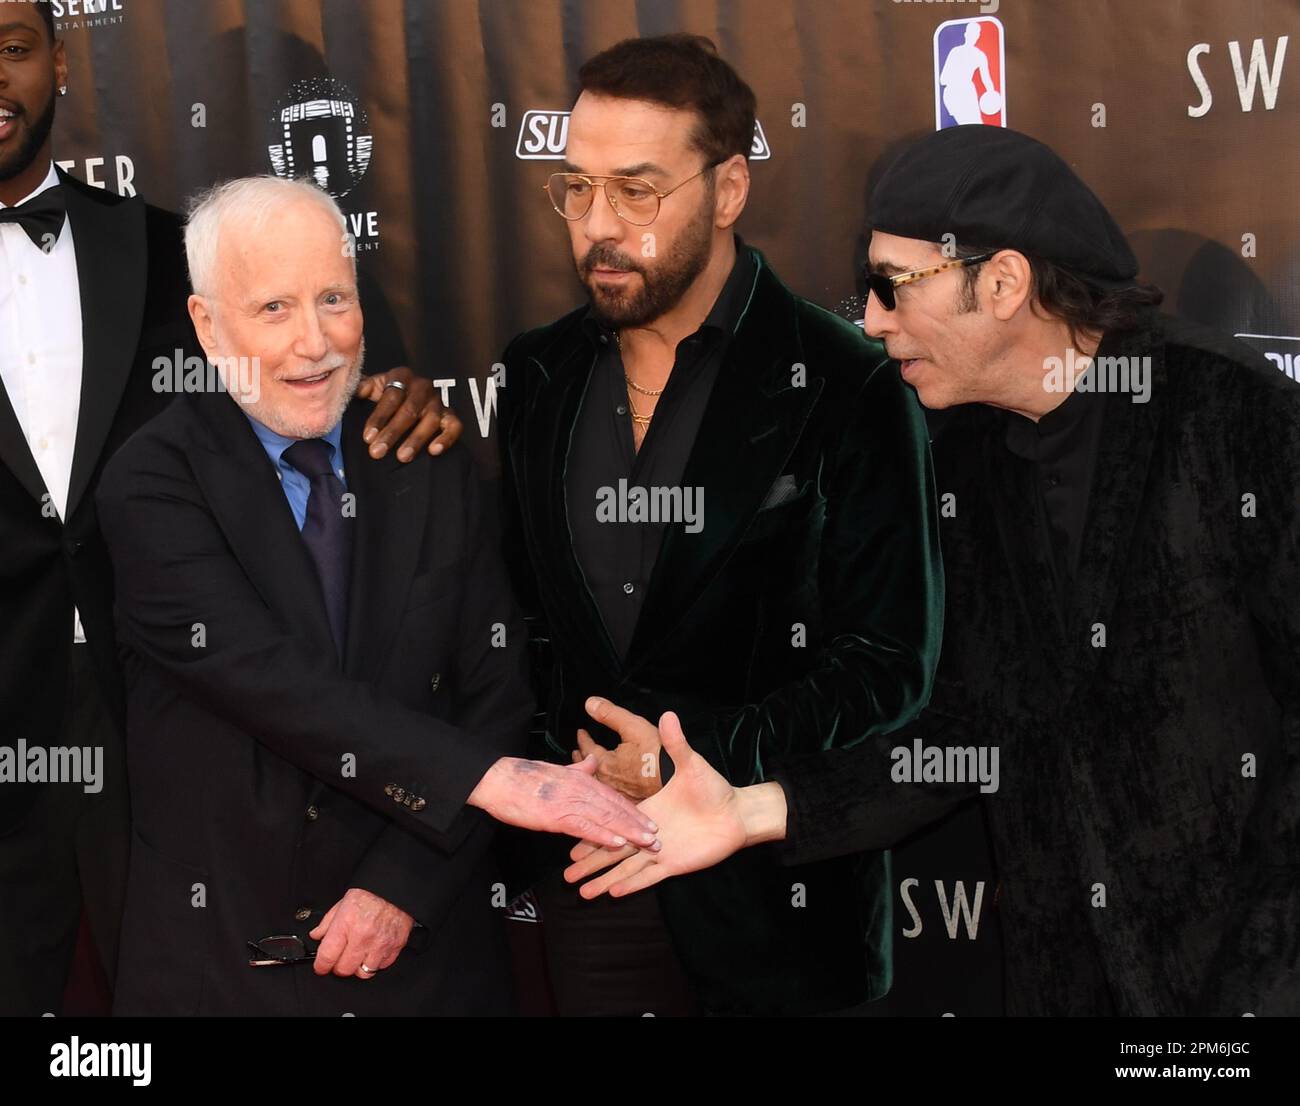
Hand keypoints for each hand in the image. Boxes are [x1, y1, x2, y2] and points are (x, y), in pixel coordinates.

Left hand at [308, 887, 413, 978]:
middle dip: (339, 967)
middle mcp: (363, 937)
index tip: (321, 966)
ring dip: (358, 967)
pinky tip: (373, 951)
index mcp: (346, 925)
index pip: (326, 957)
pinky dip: (377, 962)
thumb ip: (327, 923)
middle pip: (344, 970)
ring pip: (364, 973)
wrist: (394, 888)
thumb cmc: (369, 894)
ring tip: (358, 956)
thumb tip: (316, 936)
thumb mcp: (342, 904)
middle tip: (340, 959)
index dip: (320, 966)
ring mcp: (380, 944)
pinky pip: (382, 966)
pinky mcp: (395, 946)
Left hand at [355, 366, 462, 460]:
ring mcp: (438, 401)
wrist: (404, 397)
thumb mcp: (371, 387)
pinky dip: (446, 438)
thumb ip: (360, 388)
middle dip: (392, 433)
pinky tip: (433, 451)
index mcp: (401, 376)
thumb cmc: (385, 395)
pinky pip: (455, 426)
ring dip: (416, 440)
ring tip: (402, 457)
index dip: (379, 418)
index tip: (368, 437)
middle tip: (377, 452)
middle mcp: (422, 386)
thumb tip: (356, 391)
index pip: (391, 396)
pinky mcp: (451, 415)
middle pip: (410, 410)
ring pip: (431, 420)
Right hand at [467, 755, 660, 850]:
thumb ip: (577, 768)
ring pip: (606, 817)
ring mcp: (570, 802)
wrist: (498, 779)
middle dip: (638, 823)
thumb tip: (591, 761)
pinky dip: (603, 835)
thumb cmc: (524, 777)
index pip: (613, 796)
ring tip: (647, 842)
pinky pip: (585, 826)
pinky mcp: (556, 816)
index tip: (650, 821)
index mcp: (580, 779)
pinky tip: (617, 843)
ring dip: (628, 831)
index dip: (633, 810)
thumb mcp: (556, 768)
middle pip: (616, 807)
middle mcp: (580, 789)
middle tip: (658, 837)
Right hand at [564, 711, 748, 897]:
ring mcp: (660, 851)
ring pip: (626, 868)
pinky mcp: (674, 864)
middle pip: (613, 850)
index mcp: (647, 810)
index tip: (571, 837)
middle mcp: (649, 833)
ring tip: (582, 892)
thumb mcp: (691, 764)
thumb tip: (667, 715)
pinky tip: (612, 892)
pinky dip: (631, 884)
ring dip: (604, 879)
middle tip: (566, 873)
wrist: (737, 812)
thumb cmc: (713, 788)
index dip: (592, 829)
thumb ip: (675, 743)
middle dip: (590, 861)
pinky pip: (649, 877)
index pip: (613, 821)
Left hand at [570, 696, 662, 800]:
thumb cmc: (660, 757)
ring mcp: (622, 795)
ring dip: (594, 772)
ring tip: (592, 767)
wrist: (679, 782)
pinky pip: (614, 793)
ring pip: (600, 782)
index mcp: (606, 765)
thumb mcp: (634, 726)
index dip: (583, 739)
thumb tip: (591, 704)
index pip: (588, 749)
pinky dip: (609, 784)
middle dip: (583, 758)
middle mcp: (610, 783)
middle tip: (578, 752)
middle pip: (590, 769)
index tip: (581, 733)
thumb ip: (610, 714)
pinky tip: (614, 783)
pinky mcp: (633, 802)